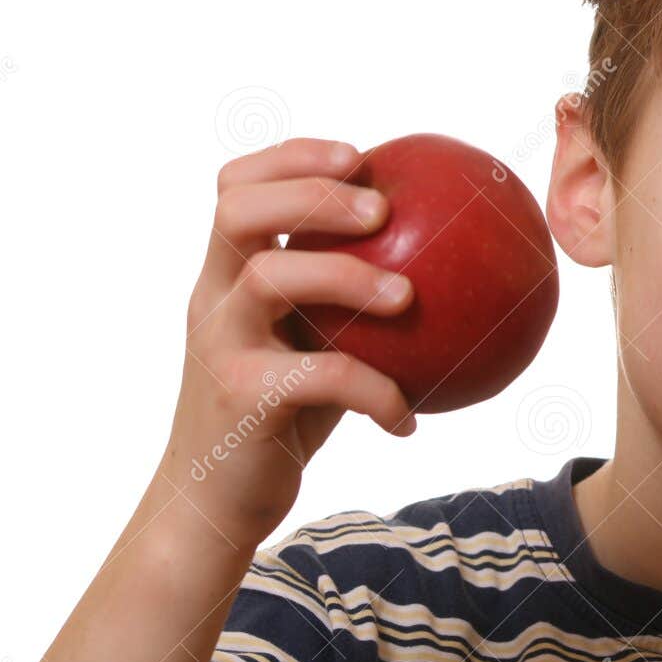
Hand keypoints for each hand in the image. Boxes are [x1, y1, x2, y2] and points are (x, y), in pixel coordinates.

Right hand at [157, 137, 416, 548]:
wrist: (212, 506)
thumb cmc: (278, 420)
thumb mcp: (308, 349)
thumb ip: (347, 307)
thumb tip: (448, 271)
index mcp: (225, 277)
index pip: (233, 189)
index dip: (289, 157)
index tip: (356, 155)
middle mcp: (212, 301)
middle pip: (238, 212)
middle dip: (312, 194)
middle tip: (381, 209)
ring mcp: (220, 347)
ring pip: (270, 279)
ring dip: (348, 277)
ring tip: (409, 297)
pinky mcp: (240, 400)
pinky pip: (318, 377)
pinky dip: (374, 391)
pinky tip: (408, 416)